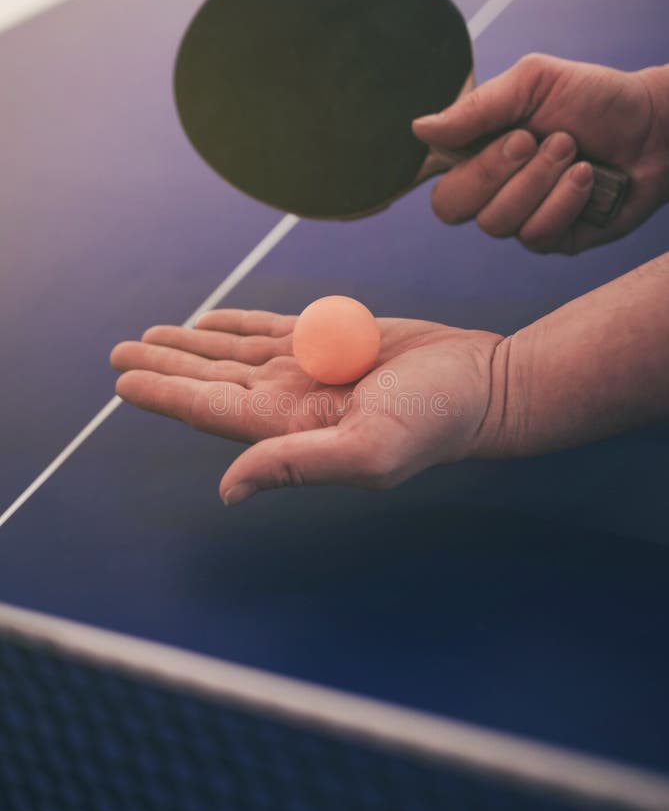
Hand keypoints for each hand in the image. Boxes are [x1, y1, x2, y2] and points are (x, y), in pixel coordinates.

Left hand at [110, 310, 502, 504]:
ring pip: (232, 353)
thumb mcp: (367, 450)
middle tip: (119, 351)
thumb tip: (227, 488)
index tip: (122, 379)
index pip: (209, 409)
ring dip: (191, 344)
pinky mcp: (331, 340)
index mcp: (291, 428)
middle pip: (210, 380)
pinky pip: (269, 329)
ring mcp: (308, 369)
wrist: (482, 383)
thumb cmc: (435, 420)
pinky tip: (210, 322)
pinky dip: (236, 324)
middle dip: (164, 366)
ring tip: (151, 335)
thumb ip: (296, 465)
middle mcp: (291, 401)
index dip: (163, 393)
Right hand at [413, 55, 668, 253]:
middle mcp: (492, 191)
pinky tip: (587, 178)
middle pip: (452, 208)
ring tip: (573, 152)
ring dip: (540, 181)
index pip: (439, 181)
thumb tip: (419, 129)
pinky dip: (565, 201)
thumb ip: (477, 108)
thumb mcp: (534, 83)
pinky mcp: (551, 240)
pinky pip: (536, 236)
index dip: (467, 167)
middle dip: (496, 173)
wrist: (654, 126)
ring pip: (497, 222)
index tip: (514, 134)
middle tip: (537, 141)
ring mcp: (520, 219)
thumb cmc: (594, 99)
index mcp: (478, 154)